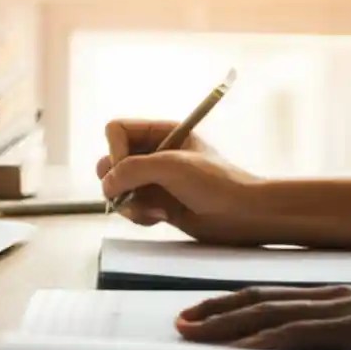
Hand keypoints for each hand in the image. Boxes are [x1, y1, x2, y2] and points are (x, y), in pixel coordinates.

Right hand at [96, 119, 263, 244]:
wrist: (243, 216)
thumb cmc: (217, 183)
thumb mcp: (173, 167)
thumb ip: (133, 169)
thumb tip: (107, 184)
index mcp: (161, 132)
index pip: (117, 131)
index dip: (115, 150)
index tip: (126, 170)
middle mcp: (154, 153)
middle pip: (111, 160)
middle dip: (118, 181)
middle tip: (131, 193)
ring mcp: (154, 179)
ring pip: (116, 187)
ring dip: (129, 202)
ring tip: (153, 211)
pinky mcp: (156, 202)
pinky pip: (128, 206)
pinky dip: (138, 215)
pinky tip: (160, 218)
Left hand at [176, 285, 350, 349]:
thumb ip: (326, 337)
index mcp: (328, 296)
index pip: (266, 295)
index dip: (227, 303)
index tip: (195, 313)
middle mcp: (329, 297)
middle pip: (259, 300)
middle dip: (215, 311)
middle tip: (181, 324)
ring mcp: (342, 310)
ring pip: (271, 315)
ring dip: (229, 326)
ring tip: (196, 336)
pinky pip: (299, 335)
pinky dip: (265, 343)